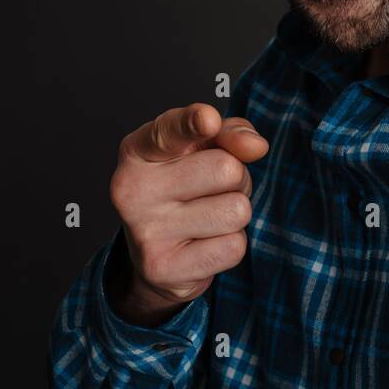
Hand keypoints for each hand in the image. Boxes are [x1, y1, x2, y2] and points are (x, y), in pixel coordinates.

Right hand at [107, 103, 268, 326]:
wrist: (159, 257)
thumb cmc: (186, 188)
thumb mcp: (204, 148)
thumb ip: (230, 133)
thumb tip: (255, 146)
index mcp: (138, 150)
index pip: (170, 131)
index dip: (193, 123)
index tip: (208, 120)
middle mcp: (133, 187)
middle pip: (226, 169)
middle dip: (236, 179)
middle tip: (213, 190)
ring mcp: (145, 230)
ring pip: (236, 210)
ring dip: (235, 214)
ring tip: (208, 217)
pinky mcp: (162, 267)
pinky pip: (233, 247)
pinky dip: (230, 246)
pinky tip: (204, 244)